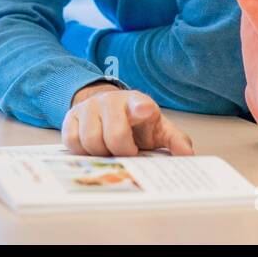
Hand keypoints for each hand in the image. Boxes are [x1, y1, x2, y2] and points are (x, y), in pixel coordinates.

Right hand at [63, 84, 193, 156]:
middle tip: (127, 152)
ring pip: (91, 140)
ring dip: (101, 153)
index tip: (145, 111)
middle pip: (114, 135)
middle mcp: (111, 101)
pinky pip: (72, 141)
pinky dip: (82, 150)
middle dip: (122, 151)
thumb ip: (174, 140)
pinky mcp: (70, 116)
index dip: (142, 108)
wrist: (107, 108)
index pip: (140, 104)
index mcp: (137, 102)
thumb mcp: (158, 129)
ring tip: (109, 150)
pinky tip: (92, 148)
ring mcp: (89, 107)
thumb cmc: (136, 123)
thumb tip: (188, 155)